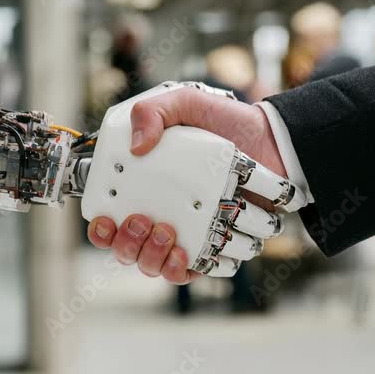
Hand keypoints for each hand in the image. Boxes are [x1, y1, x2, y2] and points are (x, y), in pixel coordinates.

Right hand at [87, 88, 285, 281]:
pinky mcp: (213, 245)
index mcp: (143, 186)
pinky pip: (193, 271)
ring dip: (154, 259)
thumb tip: (136, 146)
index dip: (101, 229)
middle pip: (127, 250)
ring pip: (155, 266)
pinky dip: (186, 269)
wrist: (273, 141)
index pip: (108, 219)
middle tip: (144, 221)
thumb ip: (154, 111)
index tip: (107, 220)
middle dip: (127, 245)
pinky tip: (187, 254)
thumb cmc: (228, 122)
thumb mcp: (186, 102)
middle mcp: (159, 214)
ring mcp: (186, 233)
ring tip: (169, 235)